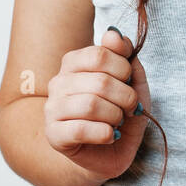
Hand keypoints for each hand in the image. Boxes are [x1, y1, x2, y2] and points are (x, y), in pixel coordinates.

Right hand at [44, 27, 150, 181]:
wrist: (110, 151)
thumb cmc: (120, 112)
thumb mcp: (133, 81)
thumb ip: (125, 55)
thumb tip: (112, 33)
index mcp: (74, 62)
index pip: (100, 54)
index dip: (124, 70)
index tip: (130, 83)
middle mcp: (58, 82)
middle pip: (100, 81)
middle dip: (126, 97)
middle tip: (130, 108)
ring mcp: (52, 109)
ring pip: (91, 105)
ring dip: (115, 116)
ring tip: (118, 121)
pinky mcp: (53, 135)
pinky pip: (80, 129)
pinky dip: (105, 133)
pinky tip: (110, 135)